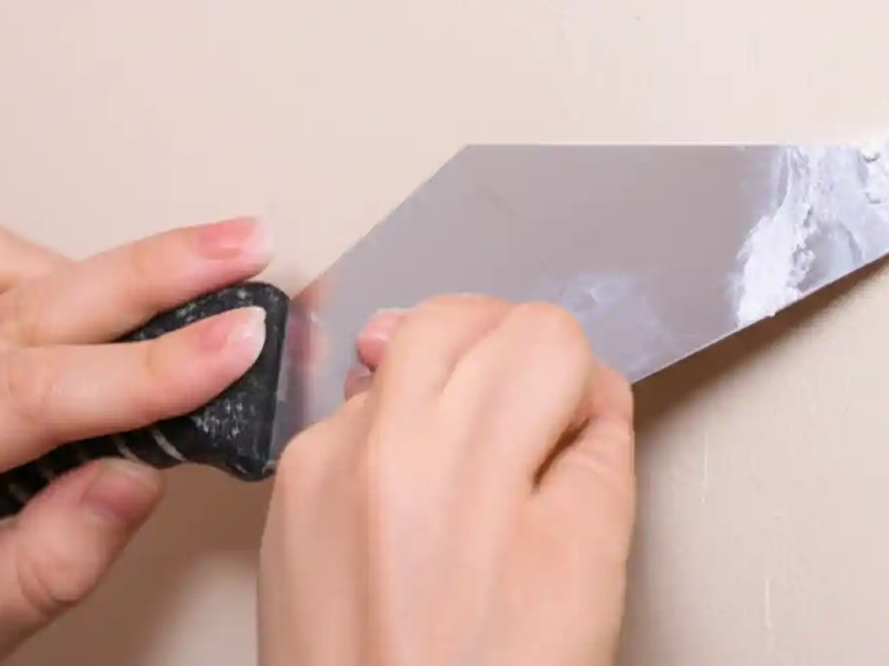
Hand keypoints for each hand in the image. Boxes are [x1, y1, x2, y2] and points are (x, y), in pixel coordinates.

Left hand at [0, 217, 271, 664]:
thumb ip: (41, 567)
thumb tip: (137, 483)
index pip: (33, 396)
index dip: (150, 368)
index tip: (238, 347)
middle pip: (33, 302)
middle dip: (158, 270)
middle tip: (246, 249)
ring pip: (0, 266)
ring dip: (101, 277)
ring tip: (183, 299)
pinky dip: (50, 273)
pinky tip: (90, 319)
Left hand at [259, 296, 635, 665]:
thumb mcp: (591, 571)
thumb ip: (599, 453)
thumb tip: (586, 393)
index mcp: (469, 465)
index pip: (544, 334)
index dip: (582, 381)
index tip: (581, 429)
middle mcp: (381, 446)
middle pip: (462, 317)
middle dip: (514, 352)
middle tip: (536, 421)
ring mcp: (321, 463)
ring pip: (400, 343)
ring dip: (453, 372)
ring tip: (478, 447)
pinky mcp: (288, 489)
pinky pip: (353, 405)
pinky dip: (397, 418)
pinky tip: (420, 484)